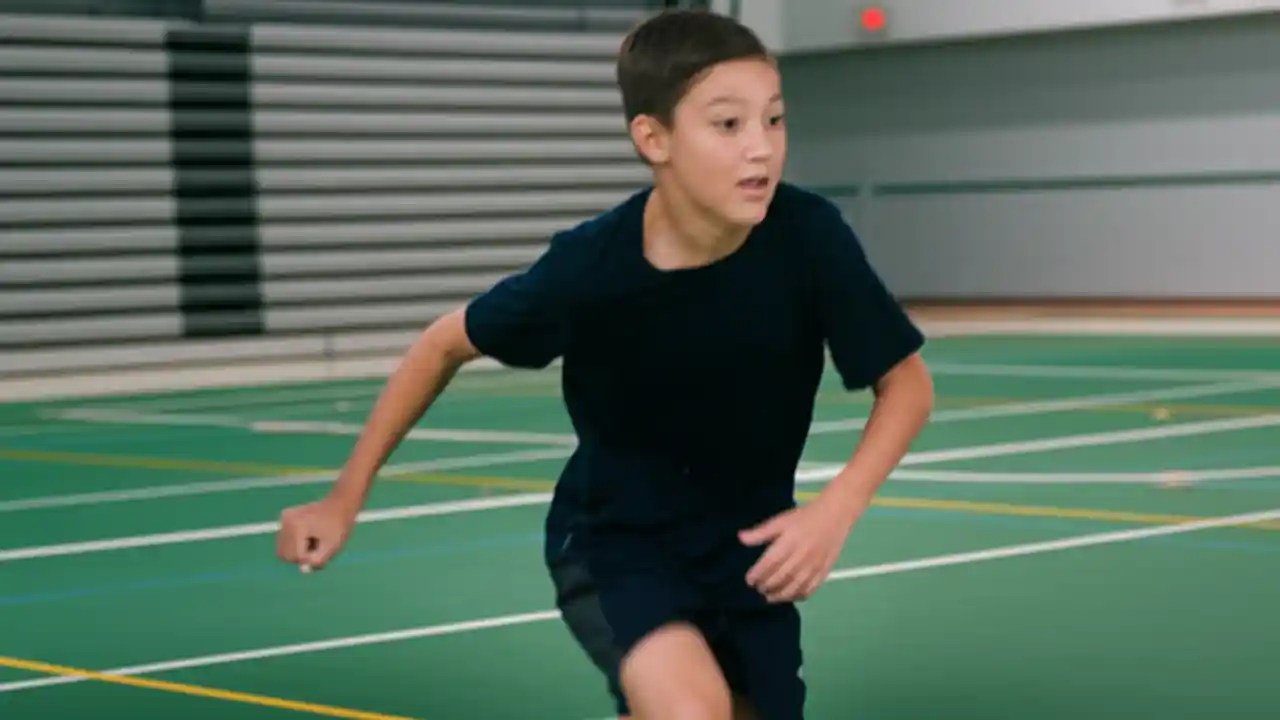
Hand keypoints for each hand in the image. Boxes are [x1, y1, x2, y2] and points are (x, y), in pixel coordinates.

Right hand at [276, 495, 359, 572]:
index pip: (295, 557)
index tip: (322, 549)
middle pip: (285, 554)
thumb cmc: (339, 526)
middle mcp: (286, 521)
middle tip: (318, 546)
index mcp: (297, 527)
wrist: (340, 503)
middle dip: (300, 556)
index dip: (309, 558)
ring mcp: (283, 518)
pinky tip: (310, 534)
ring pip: (284, 549)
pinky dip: (296, 543)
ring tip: (314, 540)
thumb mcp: (332, 547)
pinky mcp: (284, 517)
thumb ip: (317, 561)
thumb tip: (302, 569)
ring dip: (298, 550)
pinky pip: (285, 540)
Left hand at [739, 494, 862, 602]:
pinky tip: (791, 597)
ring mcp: (814, 566)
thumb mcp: (781, 521)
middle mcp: (801, 556)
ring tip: (770, 597)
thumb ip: (761, 532)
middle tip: (758, 589)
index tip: (749, 580)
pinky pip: (811, 588)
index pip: (769, 563)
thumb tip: (740, 538)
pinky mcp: (824, 571)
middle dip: (767, 586)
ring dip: (780, 595)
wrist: (835, 515)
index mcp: (789, 542)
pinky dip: (799, 596)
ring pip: (795, 587)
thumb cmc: (804, 517)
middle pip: (781, 577)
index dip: (757, 574)